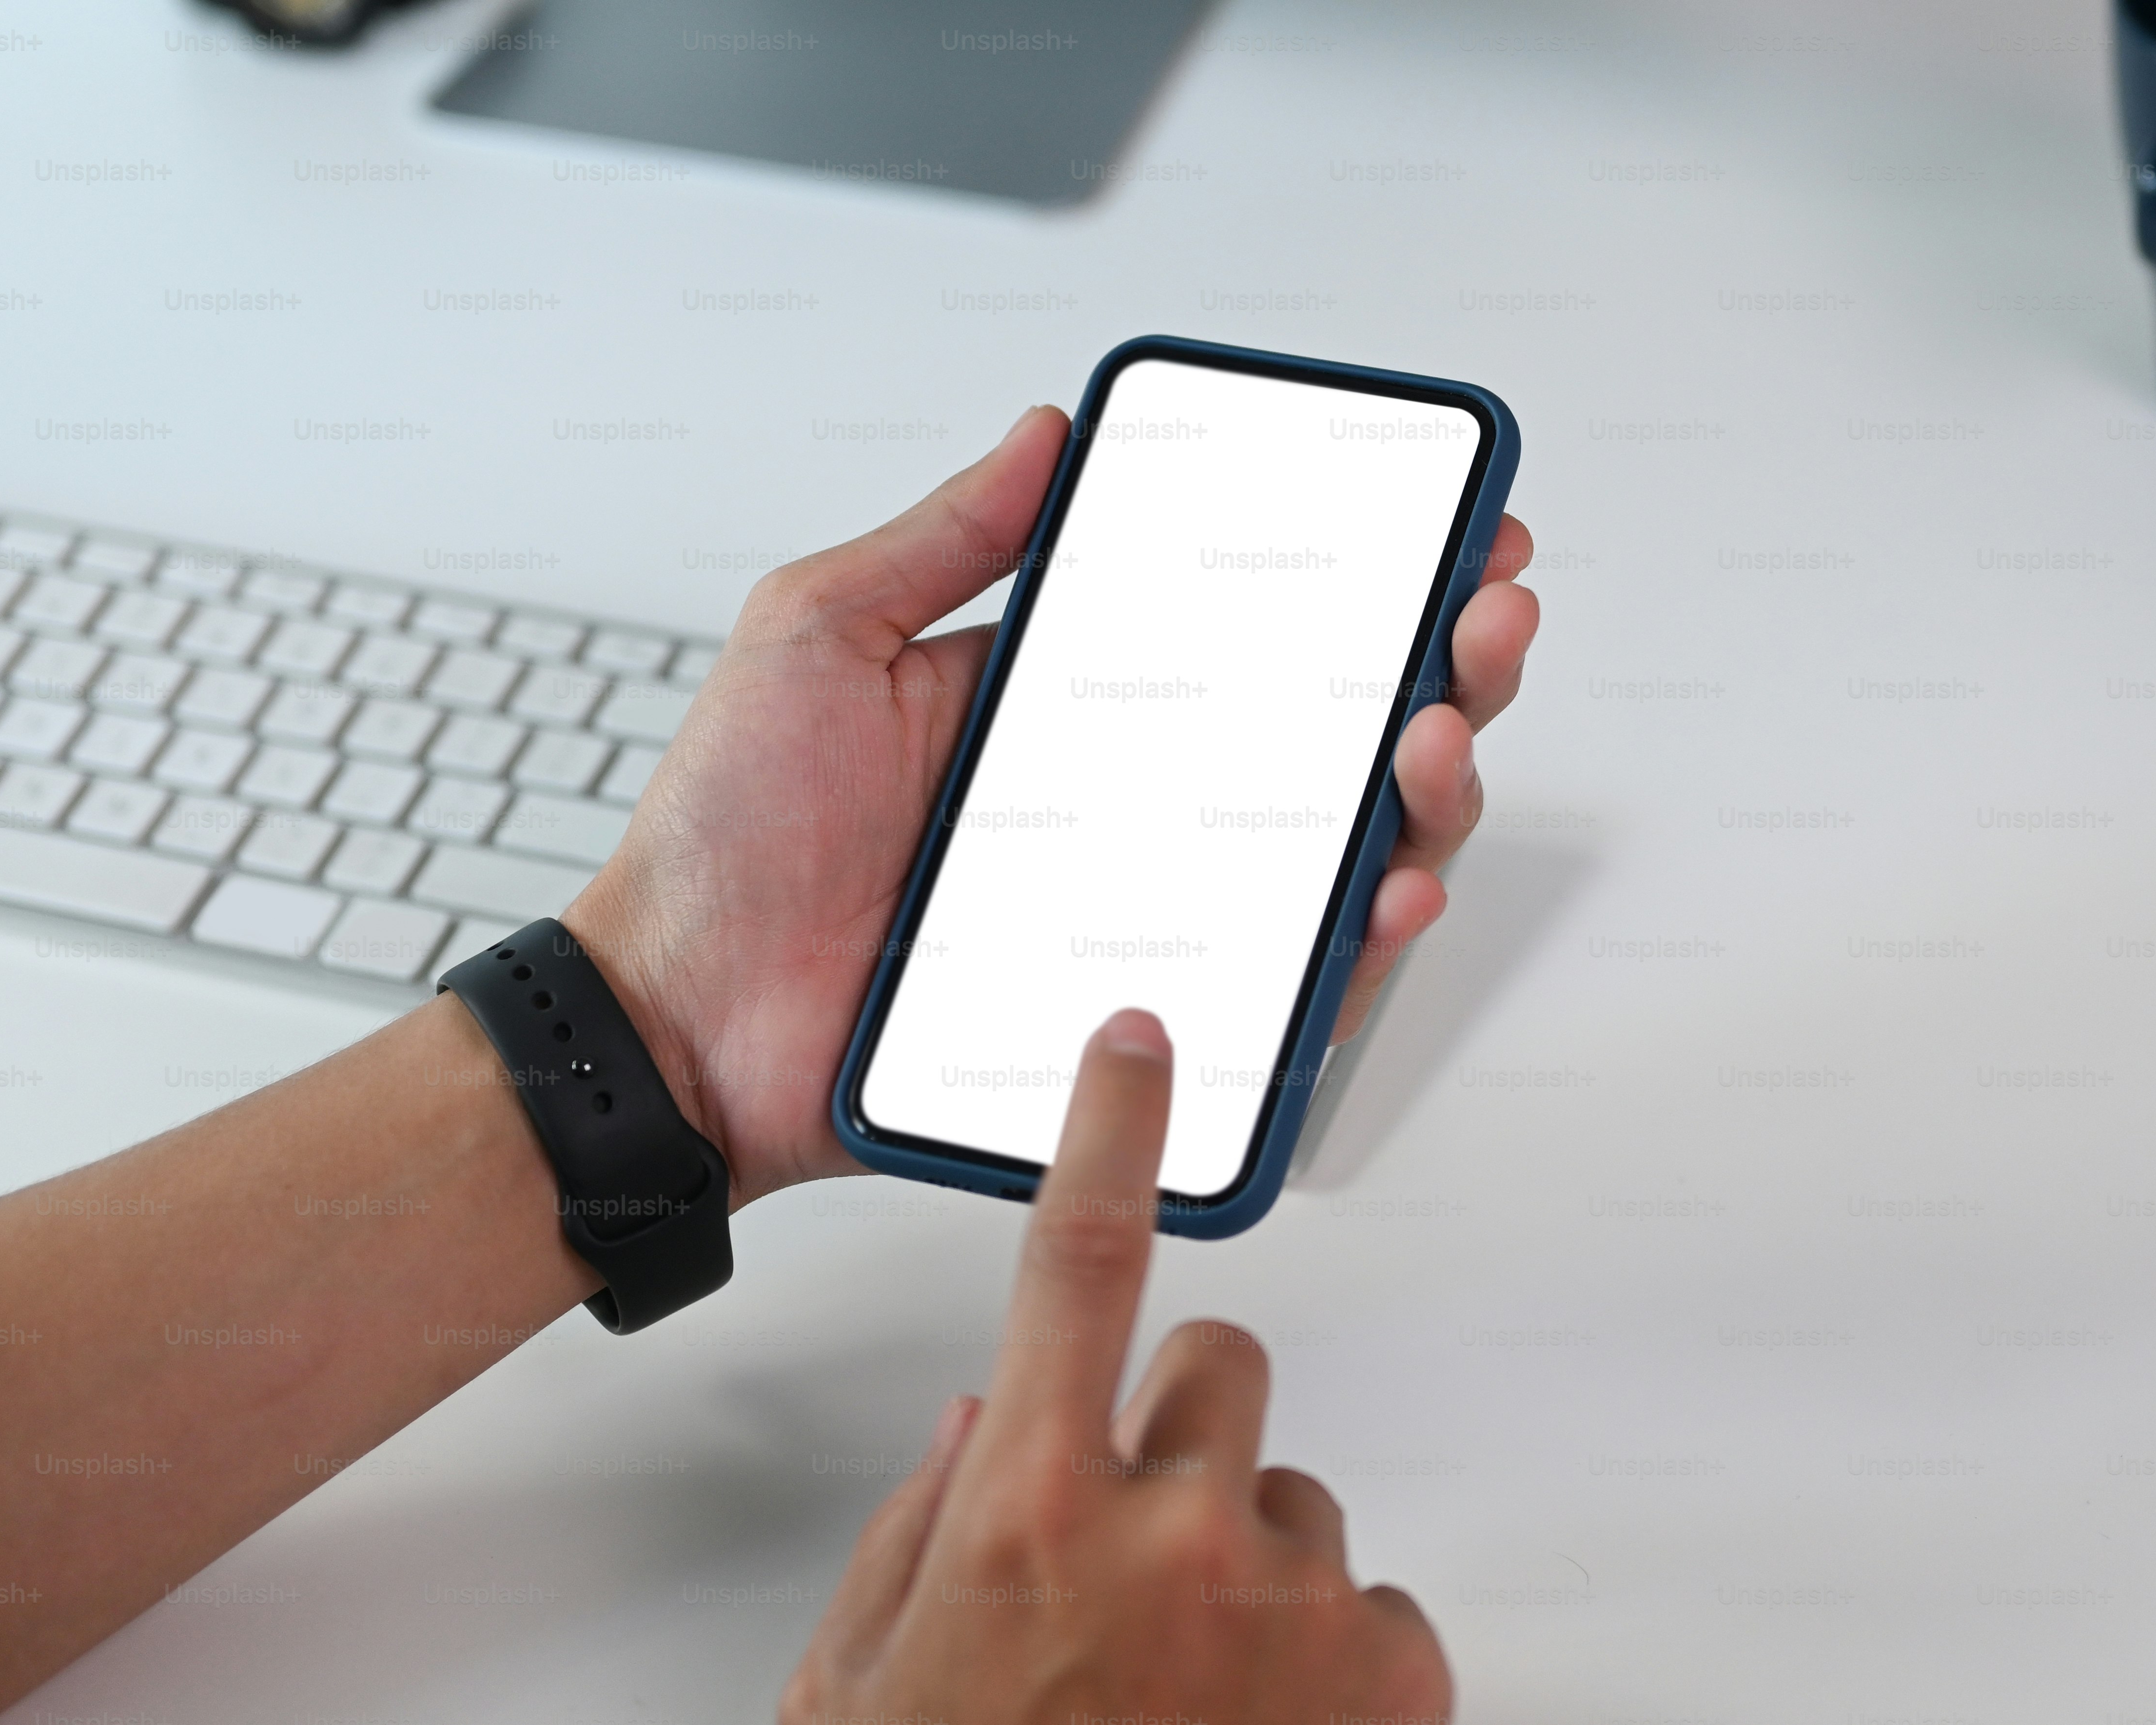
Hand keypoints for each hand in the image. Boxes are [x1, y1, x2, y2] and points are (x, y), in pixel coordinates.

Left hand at [566, 407, 1543, 1203]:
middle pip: (1342, 746)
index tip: (1451, 537)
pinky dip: (1355, 949)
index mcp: (1080, 711)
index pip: (1262, 637)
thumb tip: (1046, 433)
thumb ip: (943, 538)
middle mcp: (1139, 812)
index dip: (1373, 589)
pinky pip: (1283, 997)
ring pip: (1344, 864)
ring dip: (1424, 801)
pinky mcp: (1142, 1021)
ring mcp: (1151, 918)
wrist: (675, 1020)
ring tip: (1432, 741)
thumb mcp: (818, 636)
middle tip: (1480, 626)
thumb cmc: (725, 844)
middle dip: (1447, 677)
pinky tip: (1384, 893)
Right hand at [784, 1011, 1451, 1722]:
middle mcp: (1175, 1530)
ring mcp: (1297, 1601)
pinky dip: (1328, 1660)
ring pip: (1293, 1499)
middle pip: (1221, 1366)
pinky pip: (1374, 1603)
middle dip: (1180, 1432)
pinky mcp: (1394, 1673)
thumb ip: (928, 1519)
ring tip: (1185, 1690)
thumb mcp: (866, 1673)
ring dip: (1250, 1568)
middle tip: (1130, 1551)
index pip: (1078, 1258)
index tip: (1138, 1047)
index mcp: (1030, 1507)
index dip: (1110, 1132)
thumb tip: (995, 1415)